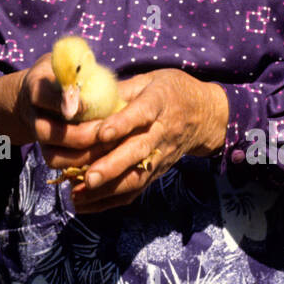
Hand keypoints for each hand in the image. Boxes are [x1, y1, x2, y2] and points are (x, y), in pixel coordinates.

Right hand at [0, 53, 116, 167]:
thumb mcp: (67, 64)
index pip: (45, 95)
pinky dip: (84, 166)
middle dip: (83, 134)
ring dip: (86, 154)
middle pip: (52, 132)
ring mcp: (38, 138)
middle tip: (110, 131)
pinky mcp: (47, 153)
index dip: (66, 102)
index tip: (89, 106)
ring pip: (56, 155)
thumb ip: (79, 70)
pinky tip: (106, 159)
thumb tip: (97, 75)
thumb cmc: (63, 76)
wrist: (38, 96)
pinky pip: (62, 167)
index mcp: (37, 88)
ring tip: (111, 147)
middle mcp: (33, 116)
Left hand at [65, 70, 228, 214]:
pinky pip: (133, 189)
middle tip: (88, 178)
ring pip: (136, 175)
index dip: (122, 123)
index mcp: (158, 102)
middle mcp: (160, 132)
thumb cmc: (169, 92)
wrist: (205, 116)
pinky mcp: (155, 172)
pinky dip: (107, 201)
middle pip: (137, 150)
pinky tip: (82, 203)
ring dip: (107, 188)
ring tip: (78, 194)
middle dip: (112, 166)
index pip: (142, 113)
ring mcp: (159, 156)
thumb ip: (117, 90)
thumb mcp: (148, 80)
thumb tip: (80, 98)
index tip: (102, 134)